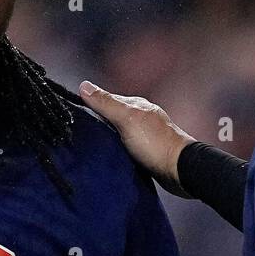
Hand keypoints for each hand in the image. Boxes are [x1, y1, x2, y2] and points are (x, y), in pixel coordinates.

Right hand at [78, 80, 194, 196]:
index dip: (91, 106)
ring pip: (119, 133)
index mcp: (137, 105)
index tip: (74, 116)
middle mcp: (142, 117)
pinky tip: (110, 156)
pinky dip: (116, 150)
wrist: (180, 170)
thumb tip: (83, 85)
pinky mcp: (148, 152)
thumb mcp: (126, 119)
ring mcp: (146, 135)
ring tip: (92, 147)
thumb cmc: (154, 143)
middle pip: (113, 117)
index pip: (107, 101)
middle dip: (98, 123)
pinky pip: (126, 147)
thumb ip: (106, 103)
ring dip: (107, 138)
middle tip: (79, 134)